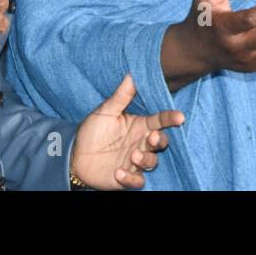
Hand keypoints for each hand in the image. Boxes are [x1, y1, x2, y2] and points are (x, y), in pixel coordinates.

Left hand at [72, 75, 184, 189]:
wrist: (75, 155)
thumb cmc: (93, 130)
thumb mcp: (106, 111)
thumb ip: (121, 96)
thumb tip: (132, 74)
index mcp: (139, 126)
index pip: (160, 121)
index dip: (171, 118)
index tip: (180, 117)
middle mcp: (140, 143)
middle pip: (161, 142)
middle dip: (160, 141)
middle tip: (152, 137)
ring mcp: (135, 161)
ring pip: (152, 162)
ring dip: (146, 159)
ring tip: (133, 155)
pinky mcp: (126, 177)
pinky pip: (136, 181)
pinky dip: (131, 178)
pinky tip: (119, 172)